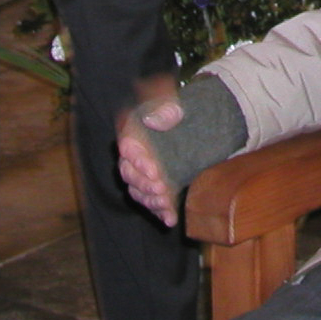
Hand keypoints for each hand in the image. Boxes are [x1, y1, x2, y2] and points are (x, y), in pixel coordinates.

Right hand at [117, 95, 183, 227]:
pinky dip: (161, 212)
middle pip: (130, 174)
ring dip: (151, 200)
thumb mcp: (171, 99)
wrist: (192, 116)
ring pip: (139, 191)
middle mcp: (135, 155)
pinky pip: (153, 201)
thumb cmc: (176, 105)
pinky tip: (170, 219)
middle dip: (144, 184)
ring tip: (165, 202)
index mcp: (134, 132)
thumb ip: (163, 107)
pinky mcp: (158, 184)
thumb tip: (152, 120)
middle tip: (161, 188)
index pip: (128, 148)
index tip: (154, 170)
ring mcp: (145, 172)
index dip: (138, 161)